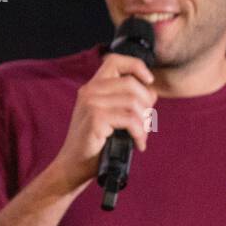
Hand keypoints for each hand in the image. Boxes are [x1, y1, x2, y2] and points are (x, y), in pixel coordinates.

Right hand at [52, 54, 156, 194]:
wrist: (73, 165)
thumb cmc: (94, 143)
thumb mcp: (110, 116)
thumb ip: (126, 101)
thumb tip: (152, 92)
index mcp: (92, 87)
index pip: (115, 60)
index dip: (136, 66)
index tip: (148, 81)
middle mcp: (90, 91)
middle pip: (131, 83)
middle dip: (147, 103)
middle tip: (146, 122)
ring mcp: (91, 104)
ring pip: (133, 102)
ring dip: (144, 122)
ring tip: (142, 136)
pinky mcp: (95, 118)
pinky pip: (130, 120)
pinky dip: (139, 133)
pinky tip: (138, 143)